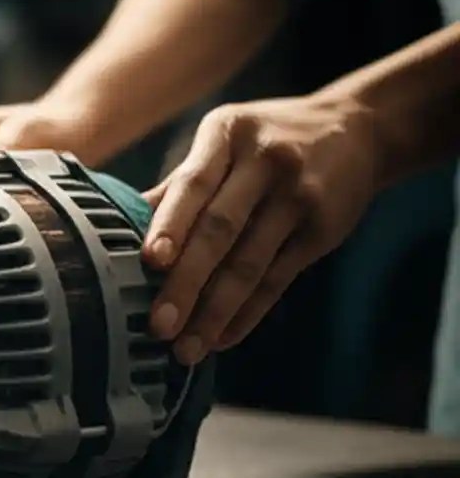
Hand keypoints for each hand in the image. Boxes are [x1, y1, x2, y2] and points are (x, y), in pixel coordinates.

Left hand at [142, 94, 383, 364]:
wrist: (359, 128)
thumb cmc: (267, 138)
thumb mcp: (224, 139)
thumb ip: (179, 182)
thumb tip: (117, 221)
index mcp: (226, 133)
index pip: (193, 184)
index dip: (171, 224)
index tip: (150, 262)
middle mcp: (265, 163)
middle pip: (220, 230)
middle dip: (186, 282)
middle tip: (157, 325)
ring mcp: (299, 198)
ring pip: (250, 264)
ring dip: (214, 312)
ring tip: (186, 348)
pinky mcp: (323, 231)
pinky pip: (278, 280)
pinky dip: (247, 314)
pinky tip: (221, 339)